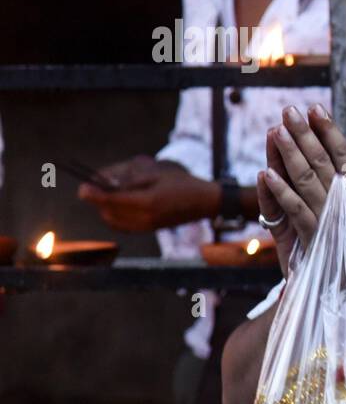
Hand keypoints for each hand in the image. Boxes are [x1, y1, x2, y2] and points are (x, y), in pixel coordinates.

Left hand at [78, 158, 217, 230]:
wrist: (204, 202)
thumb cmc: (182, 183)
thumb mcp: (157, 173)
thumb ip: (131, 179)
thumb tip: (105, 182)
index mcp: (148, 202)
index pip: (112, 200)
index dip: (94, 194)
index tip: (82, 188)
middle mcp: (145, 218)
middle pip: (109, 211)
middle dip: (98, 200)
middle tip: (92, 187)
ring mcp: (147, 226)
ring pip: (114, 220)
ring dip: (105, 208)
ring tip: (106, 195)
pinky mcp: (148, 229)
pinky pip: (123, 226)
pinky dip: (114, 216)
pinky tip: (117, 206)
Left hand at [256, 103, 345, 281]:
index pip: (344, 154)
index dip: (329, 130)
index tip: (317, 109)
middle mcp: (345, 201)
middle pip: (320, 160)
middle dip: (304, 133)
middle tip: (290, 111)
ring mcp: (327, 218)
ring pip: (304, 179)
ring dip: (288, 154)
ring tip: (276, 131)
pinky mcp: (312, 235)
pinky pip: (293, 208)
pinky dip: (279, 191)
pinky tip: (266, 173)